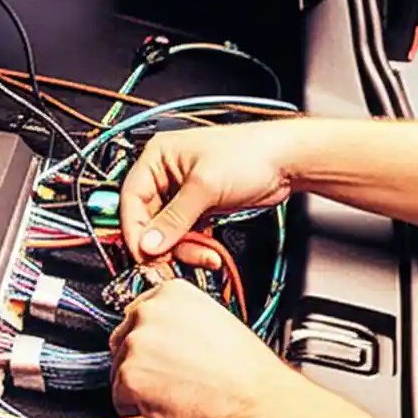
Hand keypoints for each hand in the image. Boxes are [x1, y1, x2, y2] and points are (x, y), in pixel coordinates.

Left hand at [109, 279, 298, 417]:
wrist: (256, 402)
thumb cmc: (246, 372)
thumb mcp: (215, 323)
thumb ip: (181, 322)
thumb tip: (165, 338)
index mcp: (172, 292)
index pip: (140, 312)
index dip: (150, 339)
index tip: (160, 351)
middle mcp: (149, 311)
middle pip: (124, 337)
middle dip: (139, 360)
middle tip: (168, 377)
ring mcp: (135, 343)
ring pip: (120, 369)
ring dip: (138, 385)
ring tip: (174, 393)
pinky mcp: (129, 376)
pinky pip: (120, 397)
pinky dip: (136, 408)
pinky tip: (166, 406)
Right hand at [120, 120, 302, 264]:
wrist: (286, 161)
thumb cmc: (250, 153)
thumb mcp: (205, 186)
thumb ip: (174, 218)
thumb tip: (148, 244)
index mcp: (157, 157)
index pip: (131, 199)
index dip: (135, 230)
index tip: (142, 254)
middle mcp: (165, 175)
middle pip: (148, 220)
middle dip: (163, 244)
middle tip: (169, 264)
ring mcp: (181, 193)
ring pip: (167, 232)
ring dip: (184, 250)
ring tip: (204, 256)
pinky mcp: (197, 208)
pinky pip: (185, 235)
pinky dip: (195, 248)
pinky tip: (209, 253)